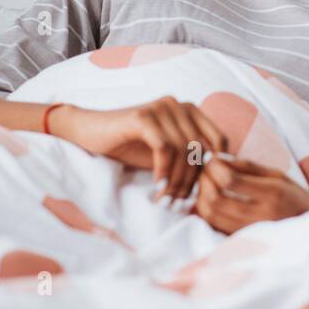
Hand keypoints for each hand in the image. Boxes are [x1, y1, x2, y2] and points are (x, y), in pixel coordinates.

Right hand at [51, 96, 227, 204]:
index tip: (205, 191)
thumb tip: (215, 184)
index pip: (219, 140)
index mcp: (190, 111)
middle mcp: (179, 105)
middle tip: (180, 203)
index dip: (216, 167)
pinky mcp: (143, 116)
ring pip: (183, 150)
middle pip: (200, 148)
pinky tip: (157, 187)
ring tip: (168, 200)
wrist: (90, 133)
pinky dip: (163, 171)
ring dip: (177, 180)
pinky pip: (164, 148)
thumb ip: (189, 160)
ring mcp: (161, 107)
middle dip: (192, 180)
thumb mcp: (167, 154)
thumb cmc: (131, 145)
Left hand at [189, 153, 308, 234]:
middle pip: (215, 199)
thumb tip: (219, 158)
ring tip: (206, 184)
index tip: (212, 158)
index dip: (214, 167)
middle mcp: (260, 214)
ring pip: (210, 215)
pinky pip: (214, 225)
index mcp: (272, 193)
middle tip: (205, 170)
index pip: (230, 180)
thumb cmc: (296, 198)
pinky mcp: (242, 240)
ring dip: (201, 196)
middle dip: (204, 181)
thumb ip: (248, 167)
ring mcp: (250, 231)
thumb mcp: (278, 176)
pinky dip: (206, 211)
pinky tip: (211, 199)